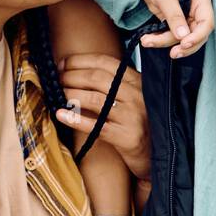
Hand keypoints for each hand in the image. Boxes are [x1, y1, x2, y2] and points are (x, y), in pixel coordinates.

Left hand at [55, 53, 148, 181]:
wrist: (158, 154)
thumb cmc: (139, 122)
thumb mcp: (133, 97)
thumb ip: (114, 83)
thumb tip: (76, 70)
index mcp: (137, 81)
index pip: (105, 62)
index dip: (80, 61)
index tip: (62, 63)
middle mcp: (136, 95)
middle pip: (96, 78)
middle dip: (71, 75)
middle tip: (56, 78)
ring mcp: (131, 116)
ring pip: (94, 99)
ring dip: (71, 93)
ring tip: (57, 93)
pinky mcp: (126, 137)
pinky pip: (95, 126)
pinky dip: (75, 119)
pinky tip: (60, 114)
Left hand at [138, 0, 213, 57]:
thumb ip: (174, 15)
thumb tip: (183, 36)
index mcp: (200, 1)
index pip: (207, 23)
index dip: (198, 36)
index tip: (184, 43)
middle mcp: (195, 12)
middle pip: (196, 36)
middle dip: (183, 46)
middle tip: (172, 53)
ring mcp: (184, 18)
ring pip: (180, 38)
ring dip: (164, 42)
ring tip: (146, 41)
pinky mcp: (173, 23)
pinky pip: (170, 35)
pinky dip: (159, 39)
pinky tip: (148, 39)